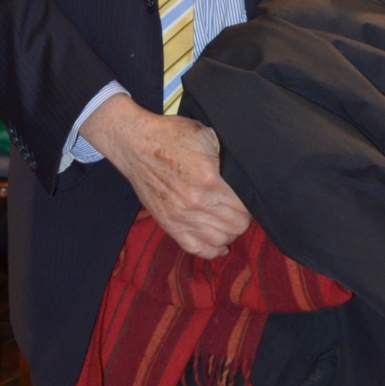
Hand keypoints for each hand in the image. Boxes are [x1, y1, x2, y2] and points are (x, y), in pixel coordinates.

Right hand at [81, 93, 250, 257]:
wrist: (134, 144)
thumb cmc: (170, 136)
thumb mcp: (206, 134)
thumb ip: (227, 157)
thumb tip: (246, 173)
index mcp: (209, 179)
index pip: (244, 205)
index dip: (250, 201)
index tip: (248, 196)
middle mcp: (196, 202)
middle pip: (237, 225)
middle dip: (243, 217)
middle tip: (240, 208)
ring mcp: (181, 216)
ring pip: (221, 240)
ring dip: (230, 232)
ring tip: (228, 221)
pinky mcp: (168, 224)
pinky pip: (197, 248)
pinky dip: (212, 250)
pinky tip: (219, 243)